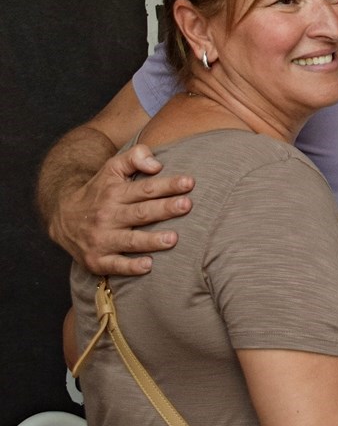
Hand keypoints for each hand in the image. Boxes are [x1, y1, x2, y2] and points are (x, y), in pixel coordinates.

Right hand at [49, 143, 192, 275]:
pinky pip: (115, 265)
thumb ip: (135, 157)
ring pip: (130, 240)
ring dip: (151, 240)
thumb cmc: (99, 191)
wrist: (61, 218)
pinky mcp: (97, 260)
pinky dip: (130, 267)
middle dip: (164, 209)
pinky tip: (148, 265)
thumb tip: (157, 164)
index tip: (189, 182)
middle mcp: (107, 216)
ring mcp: (101, 239)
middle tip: (187, 205)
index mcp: (114, 193)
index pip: (145, 188)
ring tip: (173, 238)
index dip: (168, 185)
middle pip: (141, 213)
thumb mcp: (112, 168)